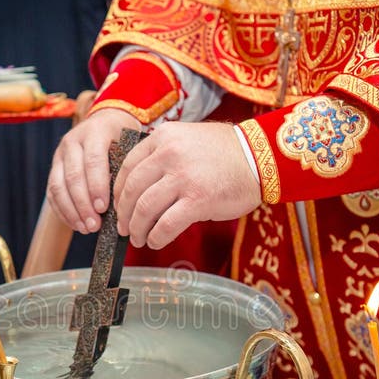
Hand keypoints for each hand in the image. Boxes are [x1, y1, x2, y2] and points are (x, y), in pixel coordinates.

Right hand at [47, 108, 141, 233]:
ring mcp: (60, 154)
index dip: (97, 186)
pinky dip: (62, 211)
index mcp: (95, 132)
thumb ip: (124, 167)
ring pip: (58, 186)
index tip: (103, 208)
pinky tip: (75, 224)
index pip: (93, 161)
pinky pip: (52, 192)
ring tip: (85, 228)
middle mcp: (72, 141)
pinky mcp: (54, 167)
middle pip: (73, 176)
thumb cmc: (123, 138)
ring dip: (71, 211)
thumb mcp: (129, 144)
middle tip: (94, 225)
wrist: (106, 120)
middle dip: (83, 204)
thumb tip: (124, 203)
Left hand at [114, 122, 260, 248]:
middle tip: (124, 228)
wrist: (261, 158)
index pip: (128, 167)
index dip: (118, 192)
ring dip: (137, 229)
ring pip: (144, 209)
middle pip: (132, 190)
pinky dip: (156, 237)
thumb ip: (163, 157)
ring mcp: (183, 177)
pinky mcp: (198, 200)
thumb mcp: (188, 140)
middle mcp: (169, 154)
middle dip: (124, 214)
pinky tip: (155, 242)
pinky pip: (166, 224)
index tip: (117, 206)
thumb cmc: (226, 154)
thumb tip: (139, 188)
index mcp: (164, 137)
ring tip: (138, 238)